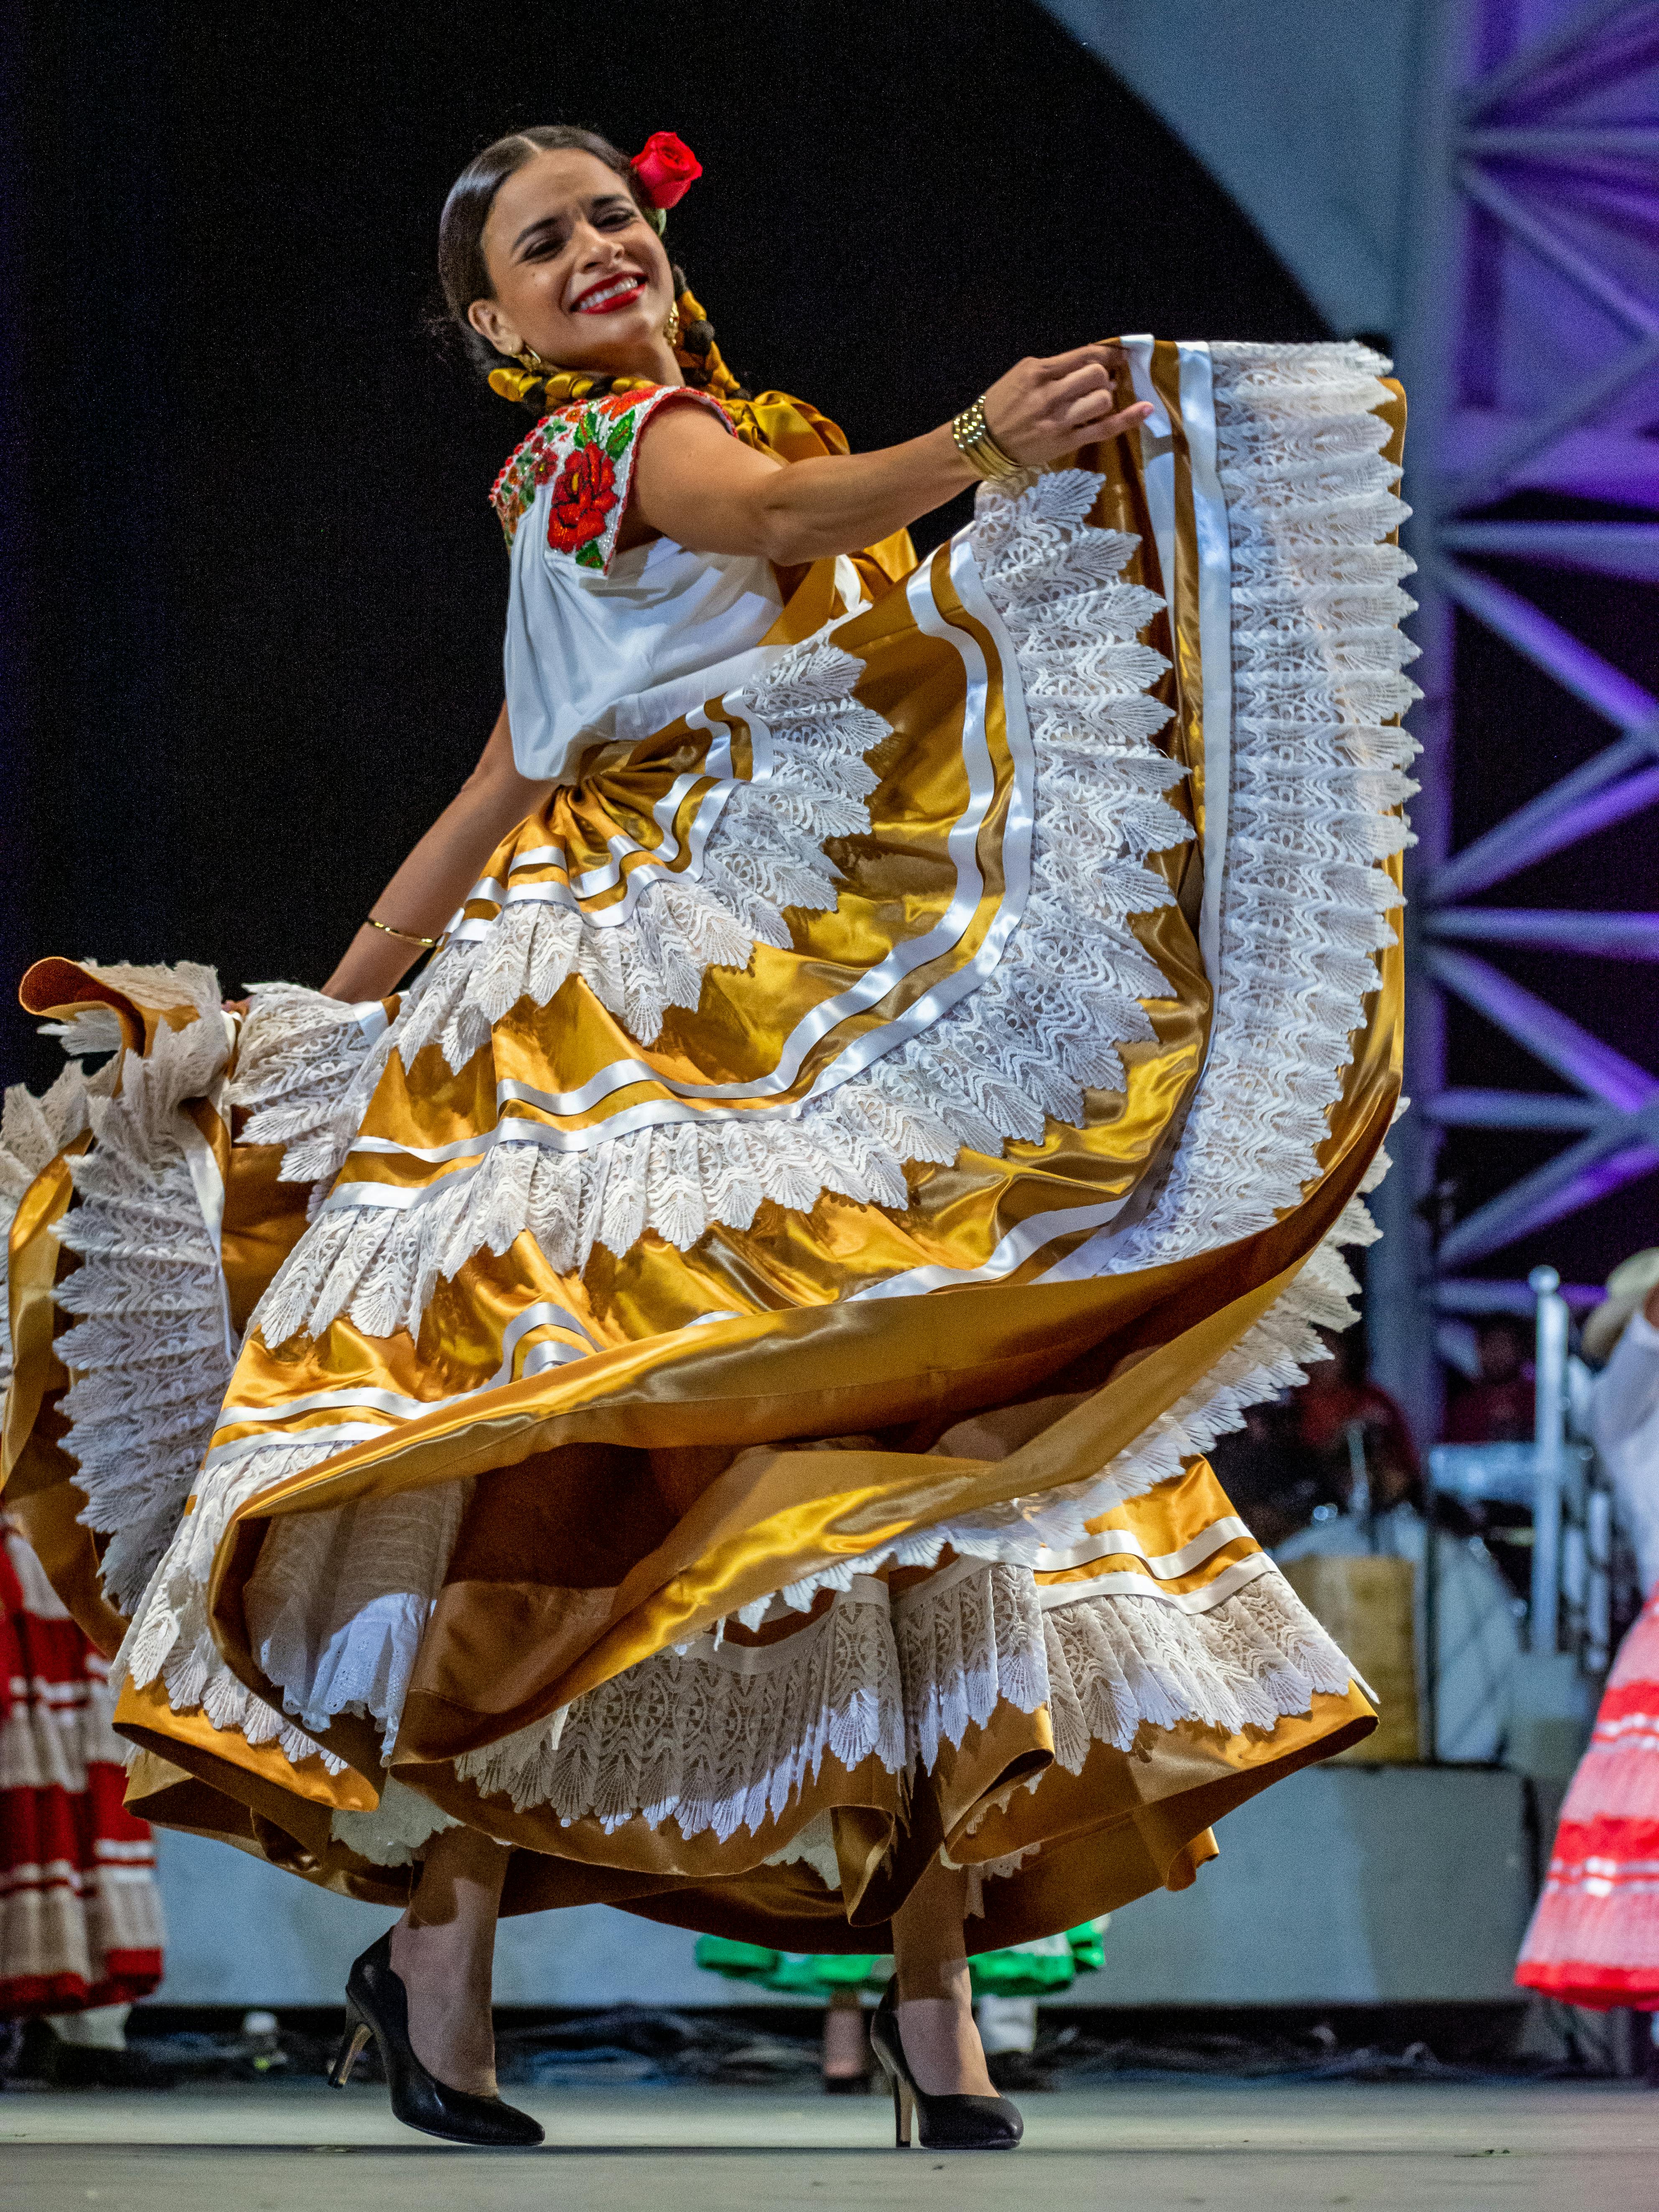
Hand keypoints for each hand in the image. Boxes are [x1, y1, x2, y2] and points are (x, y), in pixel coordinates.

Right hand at [978, 344, 1151, 467]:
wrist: (981, 443)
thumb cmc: (1000, 406)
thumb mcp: (1021, 375)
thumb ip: (1053, 368)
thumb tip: (1090, 365)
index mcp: (1038, 371)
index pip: (1084, 355)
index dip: (1108, 354)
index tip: (1119, 356)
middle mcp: (1050, 393)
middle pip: (1096, 375)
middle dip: (1104, 376)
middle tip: (1100, 383)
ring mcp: (1058, 419)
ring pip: (1102, 399)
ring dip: (1106, 397)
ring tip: (1098, 400)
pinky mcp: (1064, 441)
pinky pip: (1104, 429)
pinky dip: (1128, 418)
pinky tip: (1146, 409)